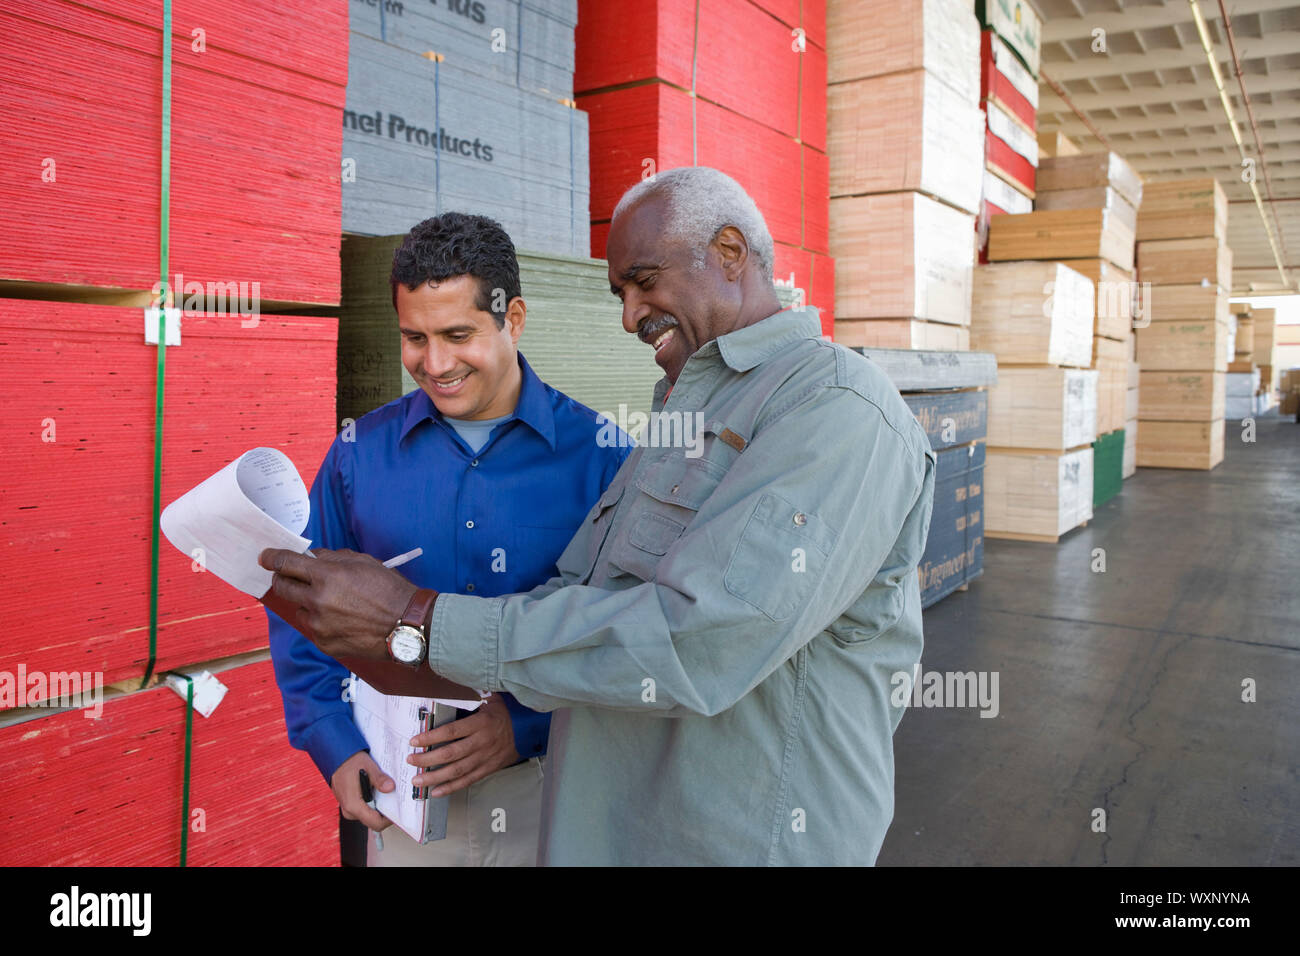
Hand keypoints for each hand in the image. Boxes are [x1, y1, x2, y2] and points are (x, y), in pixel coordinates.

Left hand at [259, 548, 418, 660]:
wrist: (407, 626)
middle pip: (283, 587)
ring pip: (300, 608)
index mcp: (327, 577)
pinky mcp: (324, 643)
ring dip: (308, 601)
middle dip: (283, 578)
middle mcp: (317, 601)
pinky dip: (321, 621)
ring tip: (333, 603)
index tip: (265, 557)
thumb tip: (312, 558)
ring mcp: (319, 625)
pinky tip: (342, 619)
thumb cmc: (390, 590)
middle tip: (291, 576)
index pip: (286, 563)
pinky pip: (313, 628)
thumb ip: (333, 558)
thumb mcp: (364, 562)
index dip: (272, 558)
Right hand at [331, 750, 394, 831]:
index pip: (375, 824)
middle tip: (394, 798)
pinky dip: (373, 802)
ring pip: (369, 814)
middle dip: (385, 812)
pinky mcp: (350, 805)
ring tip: (384, 792)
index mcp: (353, 805)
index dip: (389, 820)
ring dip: (379, 806)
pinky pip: (364, 808)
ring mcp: (348, 809)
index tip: (398, 811)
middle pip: (373, 820)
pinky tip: (376, 791)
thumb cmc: (350, 762)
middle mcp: (349, 811)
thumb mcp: (368, 767)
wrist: (336, 758)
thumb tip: (390, 788)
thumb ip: (379, 779)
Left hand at [408, 695, 520, 797]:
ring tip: (417, 780)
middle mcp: (482, 742)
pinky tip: (436, 791)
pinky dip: (451, 788)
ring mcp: (485, 758)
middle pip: (450, 754)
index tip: (414, 741)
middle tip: (410, 761)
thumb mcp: (490, 699)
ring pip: (457, 771)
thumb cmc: (505, 712)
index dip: (431, 737)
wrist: (530, 729)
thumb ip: (470, 697)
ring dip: (435, 777)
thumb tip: (449, 686)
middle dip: (427, 759)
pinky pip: (467, 781)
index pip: (451, 731)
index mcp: (480, 723)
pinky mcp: (488, 769)